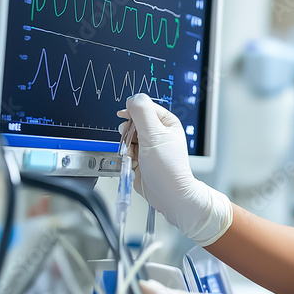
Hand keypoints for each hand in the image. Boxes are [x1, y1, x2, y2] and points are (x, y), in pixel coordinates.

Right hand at [117, 93, 231, 245]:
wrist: (168, 195)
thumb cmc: (168, 168)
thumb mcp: (154, 135)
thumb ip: (142, 113)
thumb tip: (134, 98)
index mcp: (167, 123)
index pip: (145, 107)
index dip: (133, 112)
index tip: (124, 117)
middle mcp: (159, 133)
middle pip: (134, 122)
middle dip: (128, 132)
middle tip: (132, 141)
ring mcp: (150, 146)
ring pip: (128, 137)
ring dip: (126, 145)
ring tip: (134, 154)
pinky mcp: (141, 158)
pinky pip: (126, 151)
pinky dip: (126, 156)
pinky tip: (132, 162)